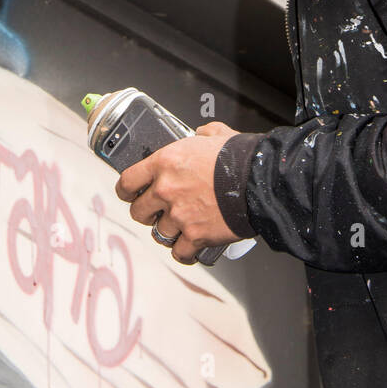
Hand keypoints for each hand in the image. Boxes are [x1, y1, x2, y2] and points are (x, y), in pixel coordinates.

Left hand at [115, 121, 240, 264]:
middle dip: (147, 213)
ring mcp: (179, 215)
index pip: (127, 181)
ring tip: (178, 227)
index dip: (126, 190)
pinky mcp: (196, 235)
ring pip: (159, 234)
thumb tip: (200, 136)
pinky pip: (179, 253)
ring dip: (168, 232)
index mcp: (165, 162)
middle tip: (157, 211)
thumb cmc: (239, 157)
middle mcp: (166, 190)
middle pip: (139, 212)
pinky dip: (184, 252)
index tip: (129, 194)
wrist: (259, 181)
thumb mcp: (216, 134)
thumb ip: (201, 135)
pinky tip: (188, 248)